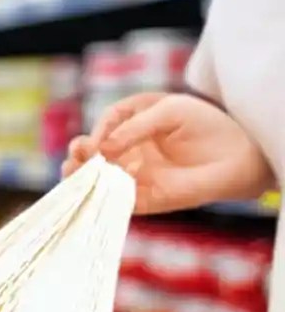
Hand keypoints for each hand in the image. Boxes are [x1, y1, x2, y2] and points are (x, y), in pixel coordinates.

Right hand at [62, 92, 273, 213]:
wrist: (239, 159)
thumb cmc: (208, 126)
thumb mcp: (170, 111)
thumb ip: (135, 127)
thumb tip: (102, 148)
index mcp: (134, 120)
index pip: (105, 124)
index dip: (98, 132)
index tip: (98, 143)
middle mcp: (129, 147)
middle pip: (92, 152)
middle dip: (79, 153)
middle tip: (78, 155)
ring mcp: (133, 173)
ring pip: (97, 177)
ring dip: (81, 176)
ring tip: (73, 173)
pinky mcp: (142, 198)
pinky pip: (115, 200)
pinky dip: (101, 198)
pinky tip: (93, 192)